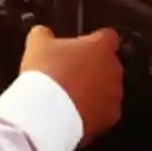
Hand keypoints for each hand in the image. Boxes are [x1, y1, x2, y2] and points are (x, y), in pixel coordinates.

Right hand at [20, 25, 122, 146]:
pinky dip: (93, 110)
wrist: (48, 114)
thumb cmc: (47, 75)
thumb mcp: (38, 44)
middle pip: (107, 64)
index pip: (107, 37)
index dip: (93, 41)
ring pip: (107, 88)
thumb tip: (42, 33)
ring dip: (93, 89)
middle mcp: (113, 69)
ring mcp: (114, 95)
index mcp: (101, 47)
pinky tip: (74, 110)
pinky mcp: (110, 117)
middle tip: (69, 71)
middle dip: (92, 67)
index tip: (80, 46)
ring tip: (69, 94)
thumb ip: (44, 33)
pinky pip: (104, 110)